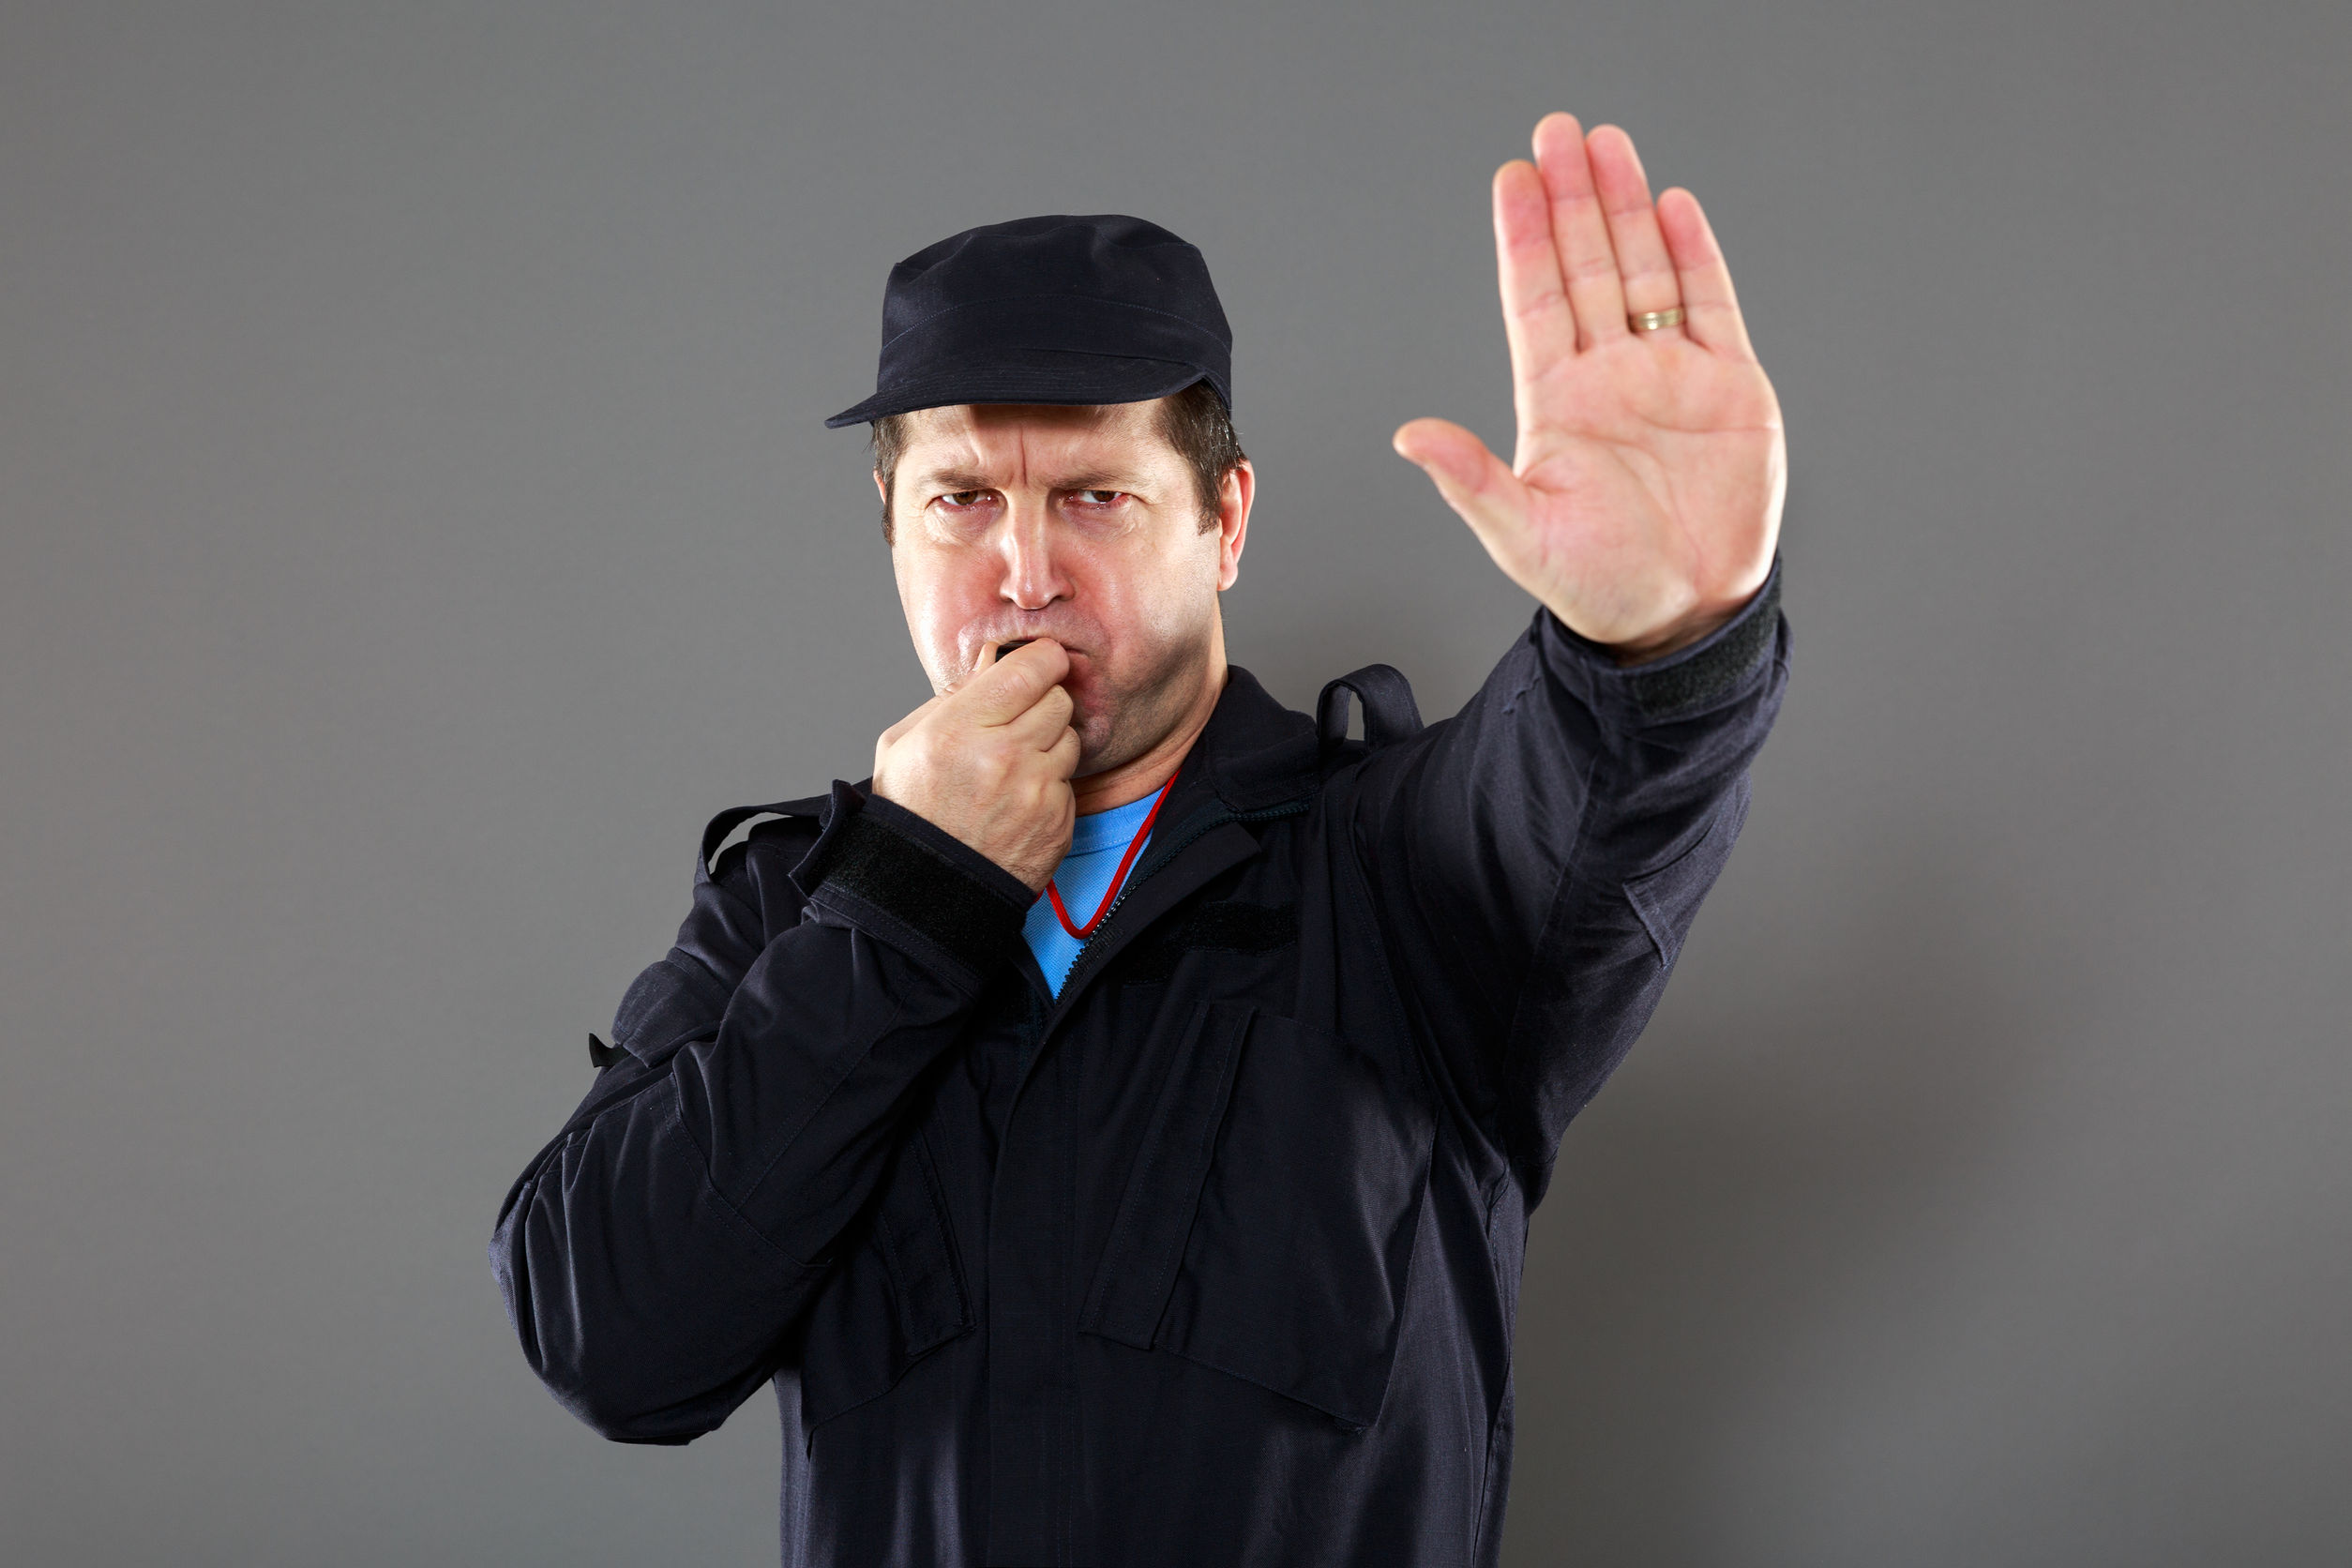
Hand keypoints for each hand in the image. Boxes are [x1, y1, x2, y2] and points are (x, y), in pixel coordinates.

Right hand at [871, 638, 1081, 891]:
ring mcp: (1036, 793)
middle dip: (1043, 702)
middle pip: (1058, 699)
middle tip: (1018, 719)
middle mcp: (1004, 757)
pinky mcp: (1058, 823)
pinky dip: (1050, 786)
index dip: (1043, 658)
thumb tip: (995, 661)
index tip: (1041, 660)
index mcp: (960, 729)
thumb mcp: (904, 742)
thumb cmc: (912, 810)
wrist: (925, 888)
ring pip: (1070, 738)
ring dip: (1049, 744)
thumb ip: (953, 696)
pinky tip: (1018, 800)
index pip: (1032, 667)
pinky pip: (1069, 782)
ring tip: (1014, 765)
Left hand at [1394, 114, 1784, 662]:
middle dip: (1573, 200)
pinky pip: (1710, 305)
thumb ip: (1471, 481)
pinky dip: (1693, 255)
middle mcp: (1609, 377)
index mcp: (1557, 404)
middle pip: (1588, 268)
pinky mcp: (1729, 387)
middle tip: (1556, 132)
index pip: (1536, 301)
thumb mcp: (1522, 536)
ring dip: (1625, 209)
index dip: (1525, 240)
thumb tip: (1409, 438)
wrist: (1682, 617)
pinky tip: (1671, 206)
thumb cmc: (1598, 585)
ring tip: (1607, 145)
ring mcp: (1669, 376)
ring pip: (1644, 272)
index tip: (1512, 180)